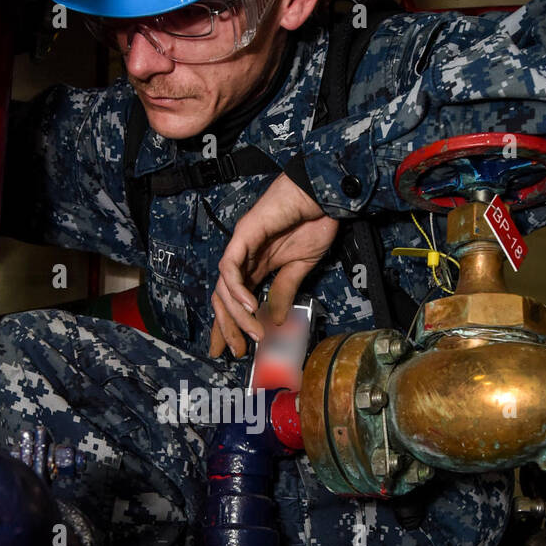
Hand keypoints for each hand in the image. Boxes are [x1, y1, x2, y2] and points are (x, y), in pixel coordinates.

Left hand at [208, 172, 338, 356]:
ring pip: (225, 287)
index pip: (234, 301)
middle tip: (234, 350)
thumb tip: (272, 320)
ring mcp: (240, 245)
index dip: (230, 326)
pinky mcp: (244, 233)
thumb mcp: (299, 266)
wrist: (322, 194)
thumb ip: (284, 291)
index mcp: (255, 266)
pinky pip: (231, 266)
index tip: (232, 351)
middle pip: (222, 298)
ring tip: (252, 333)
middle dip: (225, 327)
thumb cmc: (313, 221)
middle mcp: (242, 258)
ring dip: (237, 315)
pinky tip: (249, 306)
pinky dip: (237, 289)